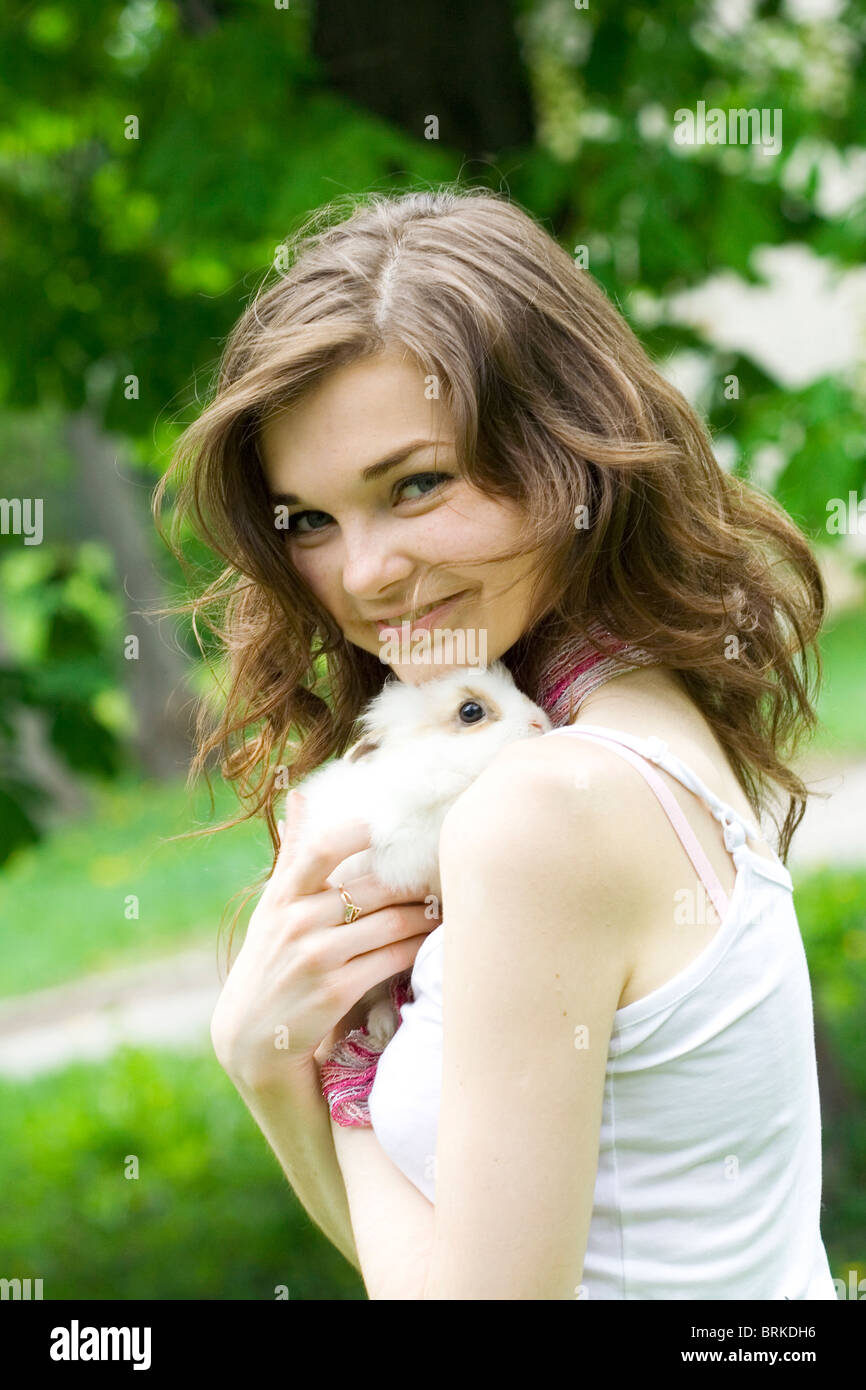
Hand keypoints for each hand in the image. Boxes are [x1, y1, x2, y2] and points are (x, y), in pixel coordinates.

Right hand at [210, 789, 439, 1089]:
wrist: (252, 1040)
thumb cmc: (270, 962)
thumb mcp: (273, 908)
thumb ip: (292, 854)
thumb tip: (298, 795)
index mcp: (282, 897)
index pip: (319, 850)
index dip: (356, 832)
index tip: (390, 827)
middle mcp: (296, 923)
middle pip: (373, 889)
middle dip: (413, 883)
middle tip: (443, 875)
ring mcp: (315, 959)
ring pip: (390, 923)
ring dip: (425, 916)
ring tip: (445, 909)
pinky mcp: (335, 994)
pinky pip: (392, 959)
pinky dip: (417, 949)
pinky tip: (430, 944)